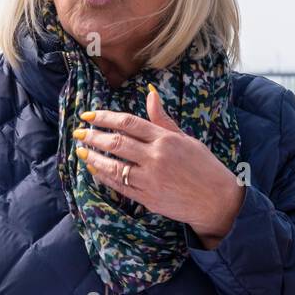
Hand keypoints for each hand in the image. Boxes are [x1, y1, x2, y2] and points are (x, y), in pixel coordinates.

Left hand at [73, 85, 244, 248]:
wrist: (216, 200)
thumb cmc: (203, 166)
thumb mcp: (185, 138)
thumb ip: (162, 119)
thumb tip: (150, 94)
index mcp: (165, 139)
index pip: (128, 123)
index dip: (105, 117)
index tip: (88, 116)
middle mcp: (156, 157)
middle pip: (117, 142)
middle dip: (93, 136)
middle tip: (78, 132)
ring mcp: (150, 179)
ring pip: (114, 166)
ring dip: (94, 157)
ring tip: (80, 150)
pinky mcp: (147, 198)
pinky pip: (119, 185)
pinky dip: (103, 177)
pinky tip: (93, 169)